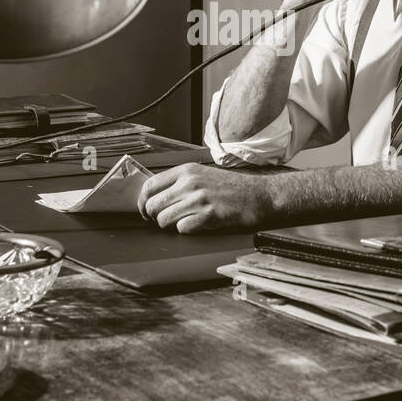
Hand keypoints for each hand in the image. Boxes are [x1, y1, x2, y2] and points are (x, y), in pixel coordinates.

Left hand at [137, 164, 272, 232]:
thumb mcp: (202, 175)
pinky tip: (198, 225)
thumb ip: (179, 182)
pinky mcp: (208, 215)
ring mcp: (199, 199)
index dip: (143, 202)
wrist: (259, 196)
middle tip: (163, 220)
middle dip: (154, 217)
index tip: (146, 210)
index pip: (149, 185)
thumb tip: (155, 196)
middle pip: (153, 205)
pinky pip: (181, 229)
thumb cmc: (230, 188)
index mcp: (186, 170)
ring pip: (164, 219)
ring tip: (183, 222)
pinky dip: (186, 230)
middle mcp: (190, 182)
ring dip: (170, 225)